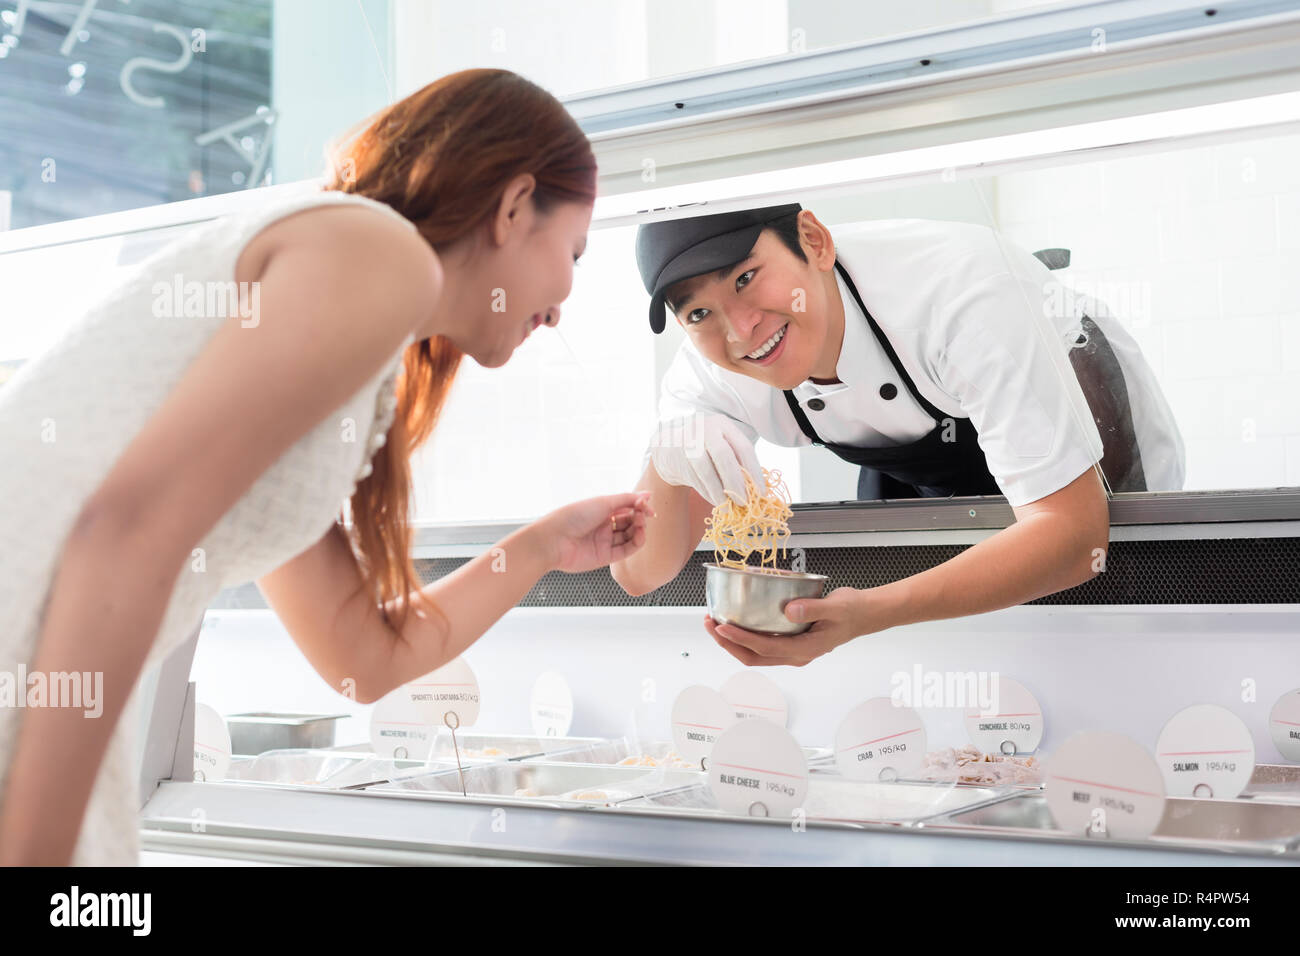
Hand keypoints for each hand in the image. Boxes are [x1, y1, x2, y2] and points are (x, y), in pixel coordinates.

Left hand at [535, 491, 654, 573]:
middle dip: (639, 518)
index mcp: (601, 510)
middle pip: (629, 522)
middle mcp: (603, 526)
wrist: (554, 540)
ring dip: (640, 530)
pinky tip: (640, 535)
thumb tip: (647, 495)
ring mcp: (604, 541)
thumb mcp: (604, 502)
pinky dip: (636, 543)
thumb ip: (628, 499)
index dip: (639, 507)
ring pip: (630, 536)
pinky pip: (626, 550)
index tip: (647, 506)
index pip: (626, 508)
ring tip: (641, 524)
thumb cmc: (574, 516)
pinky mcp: (605, 557)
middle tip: (643, 515)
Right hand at [648, 412, 762, 505]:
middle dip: (736, 482)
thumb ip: (737, 462)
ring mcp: (687, 440)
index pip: (743, 447)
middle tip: (744, 502)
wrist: (668, 446)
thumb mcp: (721, 447)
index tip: (761, 493)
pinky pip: (694, 478)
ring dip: (719, 492)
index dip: (754, 471)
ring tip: (728, 508)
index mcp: (723, 424)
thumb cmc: (704, 450)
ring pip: (706, 469)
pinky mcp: (675, 456)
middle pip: (723, 455)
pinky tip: (715, 501)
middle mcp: (705, 428)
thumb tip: (756, 489)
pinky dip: (707, 493)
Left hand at [703, 587, 868, 665]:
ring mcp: (792, 650)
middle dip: (728, 643)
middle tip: (710, 623)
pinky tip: (736, 619)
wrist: (864, 614)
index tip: (722, 627)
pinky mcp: (790, 641)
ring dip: (733, 641)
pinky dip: (744, 635)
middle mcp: (795, 654)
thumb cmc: (852, 611)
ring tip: (715, 622)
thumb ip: (813, 608)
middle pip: (753, 656)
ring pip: (755, 653)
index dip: (740, 639)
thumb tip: (789, 610)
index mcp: (804, 649)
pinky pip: (762, 643)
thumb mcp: (836, 607)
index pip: (765, 648)